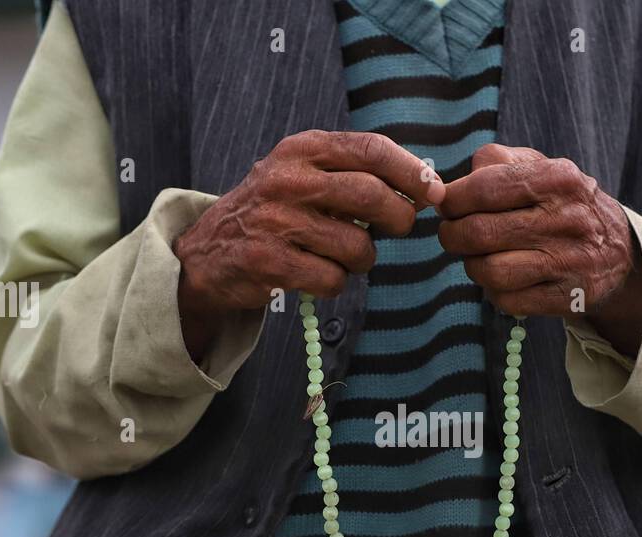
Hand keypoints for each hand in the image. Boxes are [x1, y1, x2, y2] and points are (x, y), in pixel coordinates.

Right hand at [174, 130, 445, 360]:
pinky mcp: (269, 262)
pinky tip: (317, 274)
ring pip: (356, 247)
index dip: (411, 172)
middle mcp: (288, 179)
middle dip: (398, 218)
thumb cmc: (274, 212)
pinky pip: (332, 279)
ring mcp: (276, 221)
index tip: (434, 192)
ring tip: (343, 256)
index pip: (371, 150)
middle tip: (399, 228)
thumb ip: (354, 172)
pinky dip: (335, 283)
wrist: (208, 251)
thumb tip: (424, 186)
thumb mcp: (304, 174)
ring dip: (362, 260)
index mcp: (303, 149)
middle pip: (371, 196)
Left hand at [437, 144, 641, 355]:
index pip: (485, 188)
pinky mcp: (566, 298)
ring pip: (489, 271)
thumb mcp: (543, 169)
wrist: (620, 253)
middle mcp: (566, 219)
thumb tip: (453, 183)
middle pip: (479, 232)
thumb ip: (498, 162)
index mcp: (558, 179)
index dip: (453, 200)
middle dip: (452, 235)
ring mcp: (568, 262)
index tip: (446, 206)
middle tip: (453, 234)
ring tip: (476, 257)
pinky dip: (493, 292)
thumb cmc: (565, 205)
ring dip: (472, 266)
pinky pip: (507, 301)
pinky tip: (501, 279)